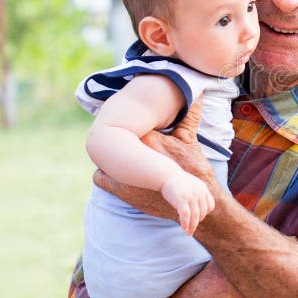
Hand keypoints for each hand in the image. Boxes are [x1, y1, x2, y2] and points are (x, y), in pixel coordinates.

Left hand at [93, 97, 220, 220]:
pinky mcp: (120, 190)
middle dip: (116, 138)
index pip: (126, 124)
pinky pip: (100, 177)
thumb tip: (197, 94)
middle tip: (117, 135)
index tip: (125, 121)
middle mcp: (133, 156)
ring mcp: (124, 175)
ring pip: (105, 158)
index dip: (126, 123)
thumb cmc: (194, 170)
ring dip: (110, 157)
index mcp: (150, 139)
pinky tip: (114, 172)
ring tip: (117, 155)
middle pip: (112, 139)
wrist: (193, 203)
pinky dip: (105, 174)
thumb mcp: (191, 142)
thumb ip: (189, 117)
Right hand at [160, 168, 214, 234]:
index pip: (210, 206)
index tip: (197, 218)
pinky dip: (185, 223)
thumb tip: (198, 209)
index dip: (204, 214)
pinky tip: (183, 228)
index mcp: (203, 189)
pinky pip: (186, 215)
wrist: (166, 175)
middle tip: (191, 231)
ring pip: (195, 216)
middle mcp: (200, 193)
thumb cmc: (178, 182)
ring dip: (191, 226)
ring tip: (188, 233)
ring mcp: (191, 196)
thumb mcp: (192, 186)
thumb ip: (198, 195)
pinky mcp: (182, 199)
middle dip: (197, 223)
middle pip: (202, 213)